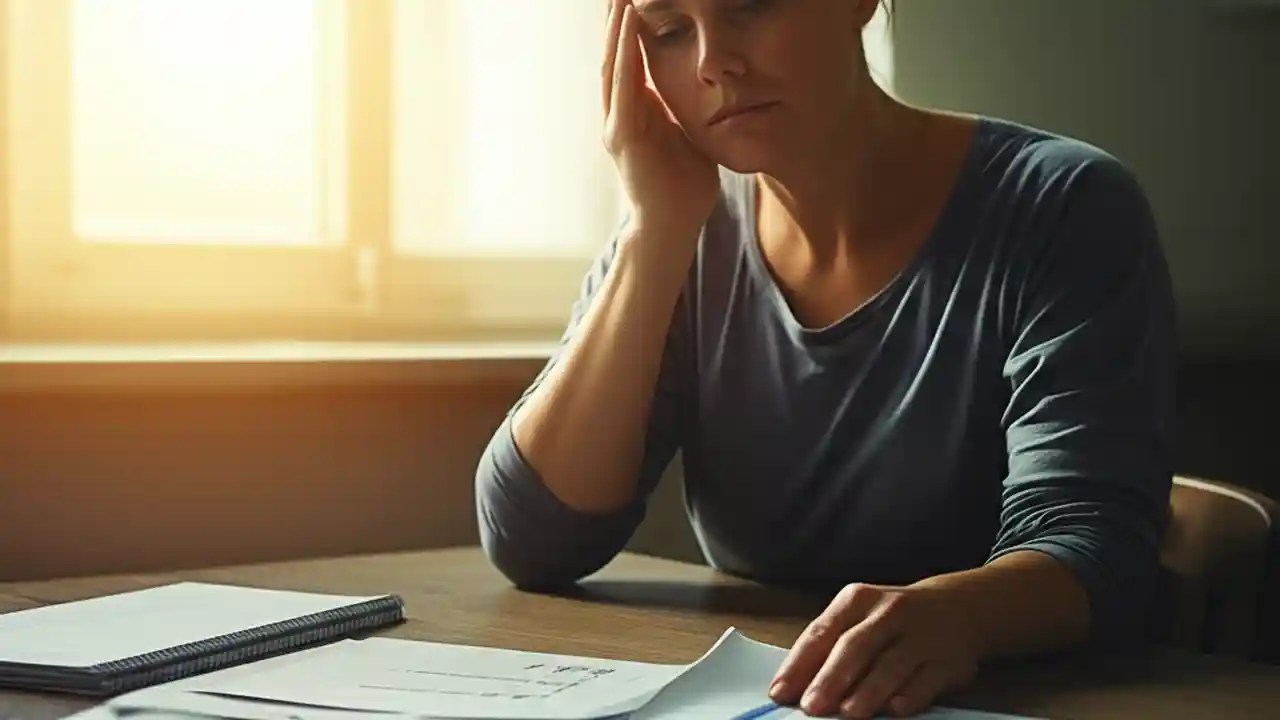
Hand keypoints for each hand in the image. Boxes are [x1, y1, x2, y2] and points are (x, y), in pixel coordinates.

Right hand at [602, 0, 718, 239]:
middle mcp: (620, 115)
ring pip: (611, 64)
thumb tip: (702, 84)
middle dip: (614, 19)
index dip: (629, 29)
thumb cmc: (686, 185)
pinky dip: (625, 53)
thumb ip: (686, 109)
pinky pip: (622, 86)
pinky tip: (629, 24)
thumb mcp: (688, 134)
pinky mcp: (622, 137)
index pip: (629, 61)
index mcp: (636, 113)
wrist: (675, 226)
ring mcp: (617, 125)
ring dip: (615, 26)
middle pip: (613, 56)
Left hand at [770, 584, 983, 717]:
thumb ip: (829, 647)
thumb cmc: (892, 620)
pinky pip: (927, 680)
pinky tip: (895, 709)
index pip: (822, 631)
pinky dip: (910, 694)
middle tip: (811, 706)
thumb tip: (795, 687)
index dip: (799, 664)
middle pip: (855, 646)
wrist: (958, 608)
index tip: (781, 691)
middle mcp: (889, 613)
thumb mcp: (860, 617)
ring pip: (891, 664)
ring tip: (848, 713)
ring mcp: (921, 635)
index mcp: (857, 599)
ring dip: (868, 690)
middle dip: (831, 678)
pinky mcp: (948, 660)